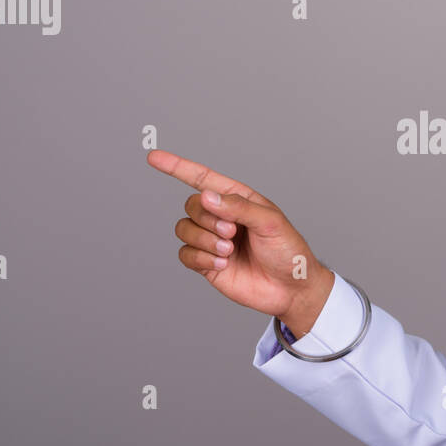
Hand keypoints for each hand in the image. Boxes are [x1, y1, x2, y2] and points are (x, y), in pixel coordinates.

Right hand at [146, 149, 333, 333]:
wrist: (291, 289)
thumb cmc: (287, 250)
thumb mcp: (270, 222)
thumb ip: (238, 207)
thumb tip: (206, 197)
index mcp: (236, 199)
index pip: (202, 178)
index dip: (177, 167)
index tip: (154, 157)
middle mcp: (221, 217)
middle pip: (192, 205)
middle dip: (208, 219)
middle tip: (231, 233)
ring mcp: (212, 240)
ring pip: (184, 229)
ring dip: (204, 239)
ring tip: (228, 251)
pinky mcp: (206, 264)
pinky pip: (185, 255)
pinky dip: (200, 258)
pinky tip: (222, 264)